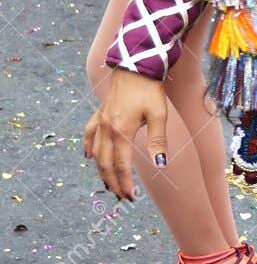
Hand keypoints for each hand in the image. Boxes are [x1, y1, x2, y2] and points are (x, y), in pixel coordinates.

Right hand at [84, 69, 168, 201]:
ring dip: (101, 170)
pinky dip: (89, 147)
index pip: (121, 165)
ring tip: (107, 184)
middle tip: (121, 197)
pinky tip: (89, 156)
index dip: (125, 183)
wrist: (135, 66)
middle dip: (113, 182)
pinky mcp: (100, 113)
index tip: (131, 197)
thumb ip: (158, 141)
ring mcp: (101, 120)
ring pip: (96, 152)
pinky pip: (90, 134)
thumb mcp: (158, 115)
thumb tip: (161, 164)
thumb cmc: (150, 90)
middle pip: (106, 163)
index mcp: (122, 131)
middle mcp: (108, 129)